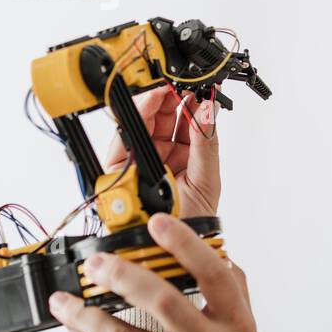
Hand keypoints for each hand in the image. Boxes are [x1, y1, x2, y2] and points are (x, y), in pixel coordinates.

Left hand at [49, 213, 273, 331]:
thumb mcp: (247, 329)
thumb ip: (229, 291)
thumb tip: (208, 249)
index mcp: (236, 324)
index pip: (214, 275)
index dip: (185, 245)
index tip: (159, 223)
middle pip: (163, 302)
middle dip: (124, 276)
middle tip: (97, 262)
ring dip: (87, 314)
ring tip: (64, 297)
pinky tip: (72, 322)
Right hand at [106, 86, 220, 218]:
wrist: (175, 248)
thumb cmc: (192, 222)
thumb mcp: (207, 178)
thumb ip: (207, 142)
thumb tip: (211, 110)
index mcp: (183, 158)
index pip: (183, 122)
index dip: (189, 103)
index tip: (197, 86)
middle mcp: (161, 157)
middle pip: (161, 118)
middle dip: (170, 97)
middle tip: (179, 82)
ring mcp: (141, 161)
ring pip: (141, 123)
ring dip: (153, 102)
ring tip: (166, 88)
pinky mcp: (121, 167)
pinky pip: (124, 137)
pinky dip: (135, 118)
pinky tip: (150, 104)